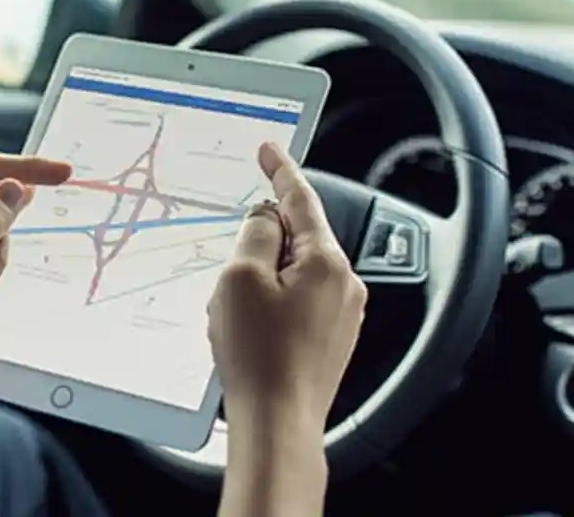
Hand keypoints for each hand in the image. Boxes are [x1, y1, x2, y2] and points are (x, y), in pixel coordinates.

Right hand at [208, 142, 367, 431]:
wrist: (277, 424)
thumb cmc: (259, 358)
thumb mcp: (240, 280)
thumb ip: (256, 234)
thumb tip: (267, 217)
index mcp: (326, 261)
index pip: (302, 198)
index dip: (280, 169)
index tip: (269, 149)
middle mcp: (344, 283)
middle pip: (297, 238)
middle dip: (260, 247)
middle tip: (229, 276)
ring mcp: (342, 313)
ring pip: (294, 272)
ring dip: (262, 281)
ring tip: (238, 320)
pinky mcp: (332, 338)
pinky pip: (298, 302)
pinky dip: (271, 306)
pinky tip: (250, 334)